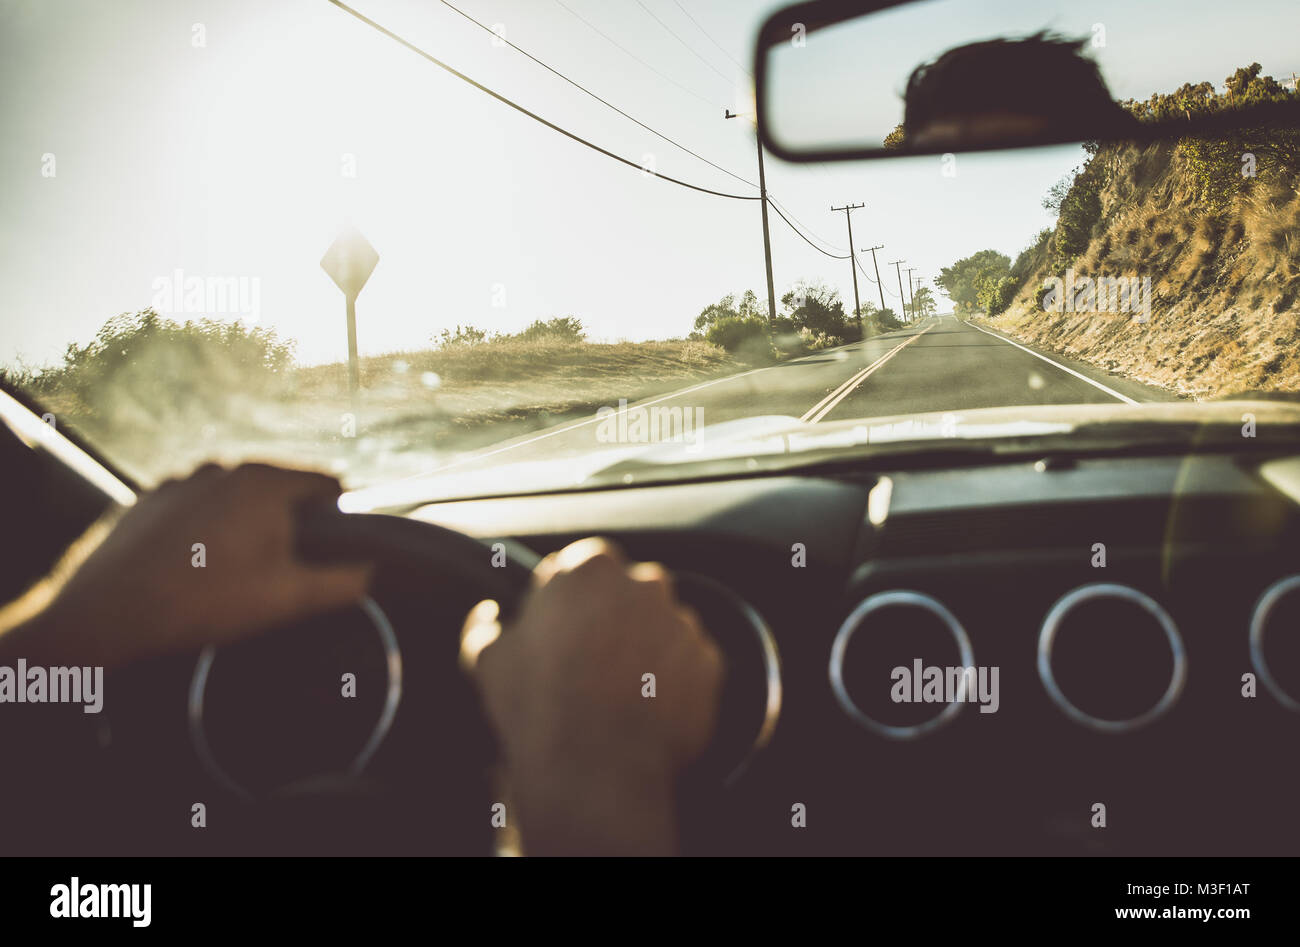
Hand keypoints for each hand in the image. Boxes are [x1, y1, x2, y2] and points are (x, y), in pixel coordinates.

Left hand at [28, 463, 372, 668]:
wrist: (108, 615)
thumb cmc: (202, 604)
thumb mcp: (287, 600)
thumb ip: (343, 583)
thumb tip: (372, 572)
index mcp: (264, 483)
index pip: (325, 482)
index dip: (338, 513)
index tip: (334, 545)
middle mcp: (224, 468)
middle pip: (280, 487)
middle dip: (291, 520)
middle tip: (286, 567)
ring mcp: (181, 480)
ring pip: (236, 496)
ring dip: (248, 523)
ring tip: (240, 570)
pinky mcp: (149, 499)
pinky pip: (197, 506)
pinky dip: (208, 528)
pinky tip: (200, 566)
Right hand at [467, 537, 723, 854]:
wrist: (597, 772)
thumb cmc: (538, 710)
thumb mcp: (489, 661)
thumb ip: (484, 626)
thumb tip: (487, 615)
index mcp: (590, 568)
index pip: (579, 567)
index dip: (567, 601)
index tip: (560, 632)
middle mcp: (645, 583)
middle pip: (627, 592)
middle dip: (611, 619)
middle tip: (588, 665)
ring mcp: (683, 622)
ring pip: (661, 626)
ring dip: (645, 649)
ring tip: (618, 694)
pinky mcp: (709, 662)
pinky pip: (689, 663)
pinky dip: (673, 680)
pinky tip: (645, 709)